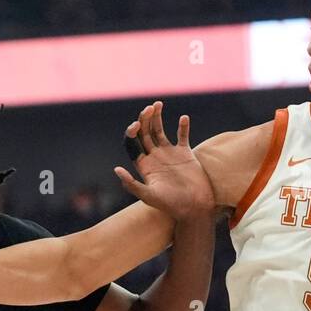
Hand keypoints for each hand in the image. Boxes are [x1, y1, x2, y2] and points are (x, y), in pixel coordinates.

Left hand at [115, 101, 213, 220]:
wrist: (194, 207)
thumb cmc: (171, 204)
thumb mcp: (148, 196)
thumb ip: (131, 184)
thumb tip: (116, 169)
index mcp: (143, 165)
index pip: (132, 144)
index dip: (132, 132)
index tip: (136, 125)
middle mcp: (154, 157)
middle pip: (145, 133)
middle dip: (144, 120)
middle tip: (148, 108)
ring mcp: (169, 154)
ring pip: (160, 131)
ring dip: (158, 117)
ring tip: (157, 104)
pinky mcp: (185, 153)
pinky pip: (182, 136)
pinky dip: (183, 126)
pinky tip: (183, 118)